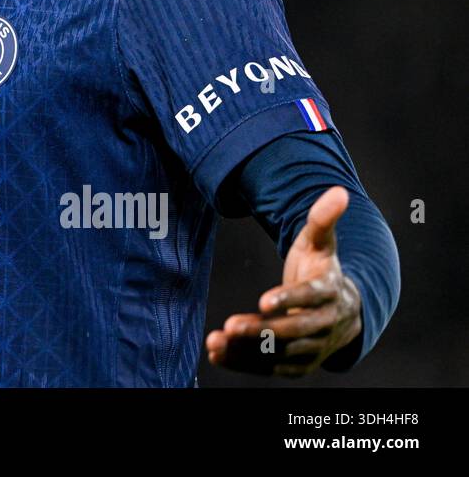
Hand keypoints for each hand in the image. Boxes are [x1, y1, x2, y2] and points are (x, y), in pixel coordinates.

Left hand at [206, 185, 362, 376]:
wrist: (344, 310)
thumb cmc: (323, 270)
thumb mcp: (321, 244)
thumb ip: (323, 220)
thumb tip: (339, 191)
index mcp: (330, 293)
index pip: (312, 298)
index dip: (290, 299)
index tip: (264, 300)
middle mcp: (325, 326)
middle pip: (295, 332)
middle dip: (263, 331)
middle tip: (231, 325)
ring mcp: (313, 348)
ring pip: (281, 354)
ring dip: (248, 351)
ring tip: (215, 342)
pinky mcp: (299, 364)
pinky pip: (272, 368)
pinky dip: (245, 364)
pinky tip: (217, 354)